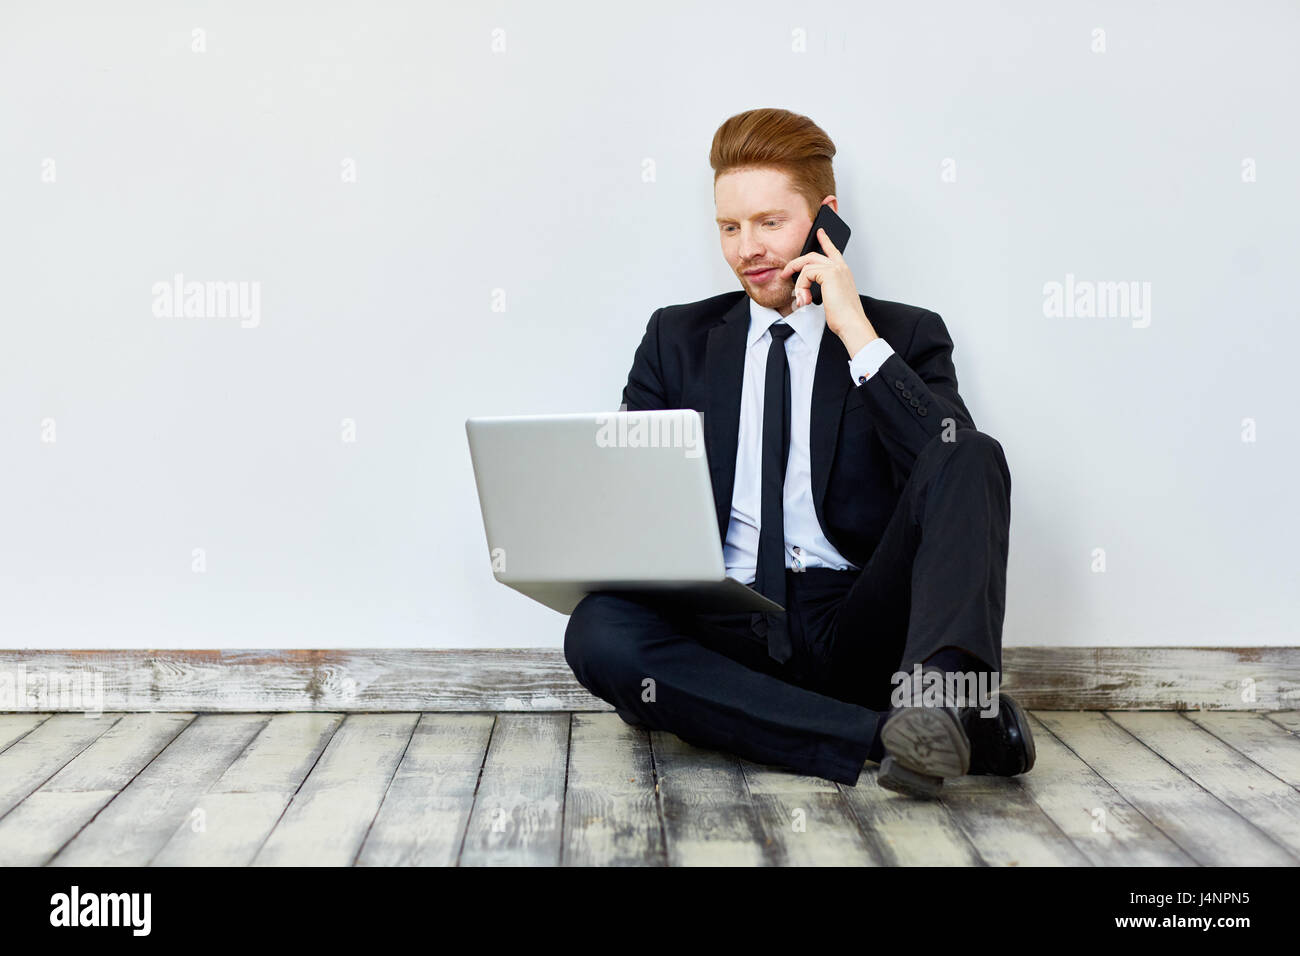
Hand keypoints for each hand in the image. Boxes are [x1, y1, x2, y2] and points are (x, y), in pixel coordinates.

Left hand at [780, 227, 878, 357]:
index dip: (825, 240)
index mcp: (843, 272)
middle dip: (795, 264)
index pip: (833, 251)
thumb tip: (805, 288)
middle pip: (812, 256)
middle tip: (784, 273)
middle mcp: (841, 267)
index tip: (819, 232)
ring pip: (806, 267)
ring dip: (799, 285)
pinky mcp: (829, 273)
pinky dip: (801, 287)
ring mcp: (835, 269)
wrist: (851, 323)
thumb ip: (823, 288)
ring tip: (802, 300)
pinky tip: (805, 299)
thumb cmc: (843, 316)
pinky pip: (806, 274)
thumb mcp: (832, 298)